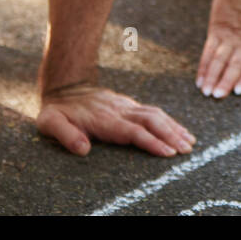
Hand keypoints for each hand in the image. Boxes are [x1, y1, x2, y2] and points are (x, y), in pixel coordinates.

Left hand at [37, 84, 194, 157]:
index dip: (152, 142)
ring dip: (174, 128)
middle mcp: (121, 111)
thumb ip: (66, 135)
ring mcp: (127, 106)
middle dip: (171, 135)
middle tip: (187, 150)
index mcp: (105, 119)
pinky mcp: (130, 105)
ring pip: (156, 115)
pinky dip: (170, 122)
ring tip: (190, 142)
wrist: (65, 86)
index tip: (168, 153)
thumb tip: (84, 149)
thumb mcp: (50, 122)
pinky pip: (154, 112)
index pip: (134, 132)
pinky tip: (179, 130)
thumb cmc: (57, 110)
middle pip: (152, 122)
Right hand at [197, 0, 240, 97]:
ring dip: (212, 77)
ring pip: (220, 60)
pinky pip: (209, 51)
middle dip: (226, 82)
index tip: (239, 92)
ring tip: (207, 92)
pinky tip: (200, 78)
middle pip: (235, 64)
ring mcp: (230, 34)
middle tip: (217, 97)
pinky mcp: (217, 29)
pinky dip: (204, 66)